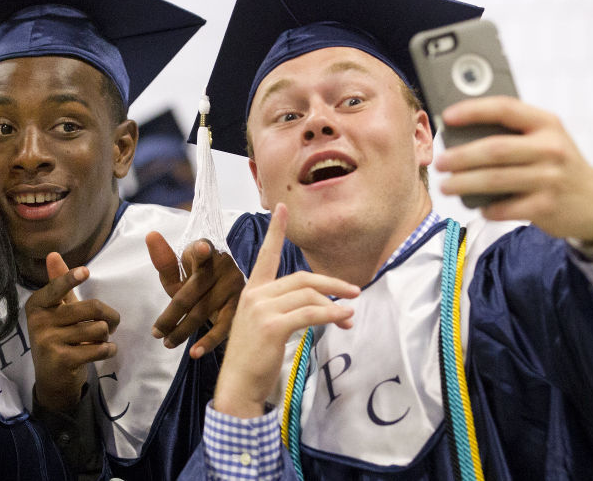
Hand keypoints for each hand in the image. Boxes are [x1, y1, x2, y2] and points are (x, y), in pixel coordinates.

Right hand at [26, 252, 119, 411]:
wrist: (52, 381)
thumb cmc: (58, 338)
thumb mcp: (56, 311)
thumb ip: (58, 284)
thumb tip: (53, 254)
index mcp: (36, 305)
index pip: (57, 288)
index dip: (71, 279)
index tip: (85, 272)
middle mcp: (39, 322)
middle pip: (90, 308)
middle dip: (110, 315)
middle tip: (112, 323)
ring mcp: (48, 341)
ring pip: (97, 329)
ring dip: (107, 335)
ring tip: (101, 340)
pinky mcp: (61, 360)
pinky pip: (98, 349)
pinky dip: (108, 349)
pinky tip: (105, 350)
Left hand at [146, 233, 244, 358]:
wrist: (226, 289)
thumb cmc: (196, 281)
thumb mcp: (179, 273)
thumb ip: (164, 261)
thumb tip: (150, 235)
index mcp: (205, 250)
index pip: (201, 251)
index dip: (202, 251)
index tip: (202, 249)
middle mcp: (223, 264)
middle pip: (193, 291)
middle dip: (172, 314)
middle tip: (156, 333)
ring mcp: (234, 284)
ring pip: (204, 310)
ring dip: (184, 330)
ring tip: (168, 343)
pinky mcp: (241, 304)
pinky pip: (224, 325)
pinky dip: (209, 340)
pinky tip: (196, 352)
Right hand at [212, 204, 357, 417]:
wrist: (238, 383)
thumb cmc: (253, 358)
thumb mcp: (264, 325)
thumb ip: (284, 309)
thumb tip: (321, 306)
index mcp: (252, 291)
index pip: (266, 256)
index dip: (275, 231)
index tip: (282, 208)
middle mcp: (255, 295)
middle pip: (301, 279)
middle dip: (330, 284)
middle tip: (353, 291)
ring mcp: (262, 309)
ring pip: (308, 296)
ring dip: (335, 305)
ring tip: (349, 317)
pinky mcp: (272, 325)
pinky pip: (310, 313)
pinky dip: (331, 314)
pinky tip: (343, 317)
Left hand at [436, 96, 592, 240]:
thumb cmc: (556, 165)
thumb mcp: (546, 139)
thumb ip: (513, 132)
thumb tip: (460, 133)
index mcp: (547, 124)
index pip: (506, 109)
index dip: (473, 110)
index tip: (447, 116)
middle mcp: (551, 148)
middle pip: (495, 149)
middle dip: (460, 156)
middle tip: (440, 162)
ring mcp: (550, 178)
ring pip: (495, 179)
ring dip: (464, 184)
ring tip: (446, 186)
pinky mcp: (546, 206)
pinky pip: (505, 208)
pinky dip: (487, 209)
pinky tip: (478, 208)